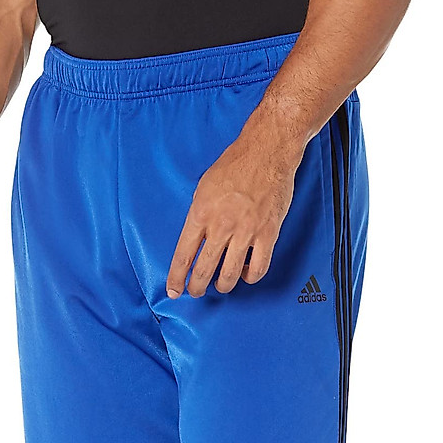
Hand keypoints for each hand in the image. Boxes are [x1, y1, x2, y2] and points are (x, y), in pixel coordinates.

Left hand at [167, 121, 303, 298]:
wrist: (267, 150)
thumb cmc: (235, 164)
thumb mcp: (204, 187)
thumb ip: (199, 215)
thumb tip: (195, 238)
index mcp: (201, 213)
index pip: (183, 255)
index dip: (176, 278)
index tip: (174, 291)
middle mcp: (221, 225)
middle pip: (204, 270)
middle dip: (196, 287)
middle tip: (195, 291)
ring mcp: (246, 231)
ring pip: (229, 275)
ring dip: (222, 286)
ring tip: (220, 284)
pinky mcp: (268, 234)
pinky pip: (258, 268)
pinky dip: (249, 277)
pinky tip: (245, 271)